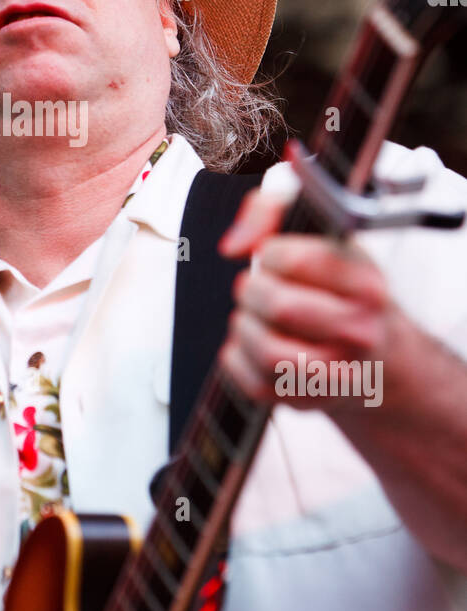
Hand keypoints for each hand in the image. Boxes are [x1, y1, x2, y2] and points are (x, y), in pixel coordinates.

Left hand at [216, 187, 396, 411]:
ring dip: (244, 325)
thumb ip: (270, 209)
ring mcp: (337, 374)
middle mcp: (360, 331)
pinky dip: (237, 356)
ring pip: (264, 349)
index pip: (292, 259)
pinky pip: (248, 380)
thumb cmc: (338, 288)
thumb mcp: (319, 233)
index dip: (267, 252)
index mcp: (367, 283)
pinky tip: (255, 342)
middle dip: (253, 290)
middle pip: (278, 306)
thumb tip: (234, 245)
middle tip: (257, 287)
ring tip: (254, 316)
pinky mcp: (307, 400)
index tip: (273, 256)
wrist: (376, 357)